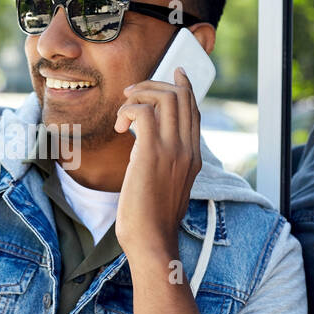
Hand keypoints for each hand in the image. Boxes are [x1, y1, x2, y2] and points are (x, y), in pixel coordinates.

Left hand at [113, 67, 201, 268]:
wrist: (152, 241)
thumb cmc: (152, 222)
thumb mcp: (168, 189)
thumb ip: (167, 168)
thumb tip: (148, 154)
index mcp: (193, 157)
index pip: (194, 110)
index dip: (184, 87)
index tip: (173, 72)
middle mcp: (188, 150)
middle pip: (181, 97)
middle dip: (154, 85)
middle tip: (131, 93)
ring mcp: (173, 150)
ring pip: (165, 98)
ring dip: (140, 95)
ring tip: (123, 112)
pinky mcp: (152, 153)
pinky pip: (144, 112)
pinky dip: (128, 111)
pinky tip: (119, 127)